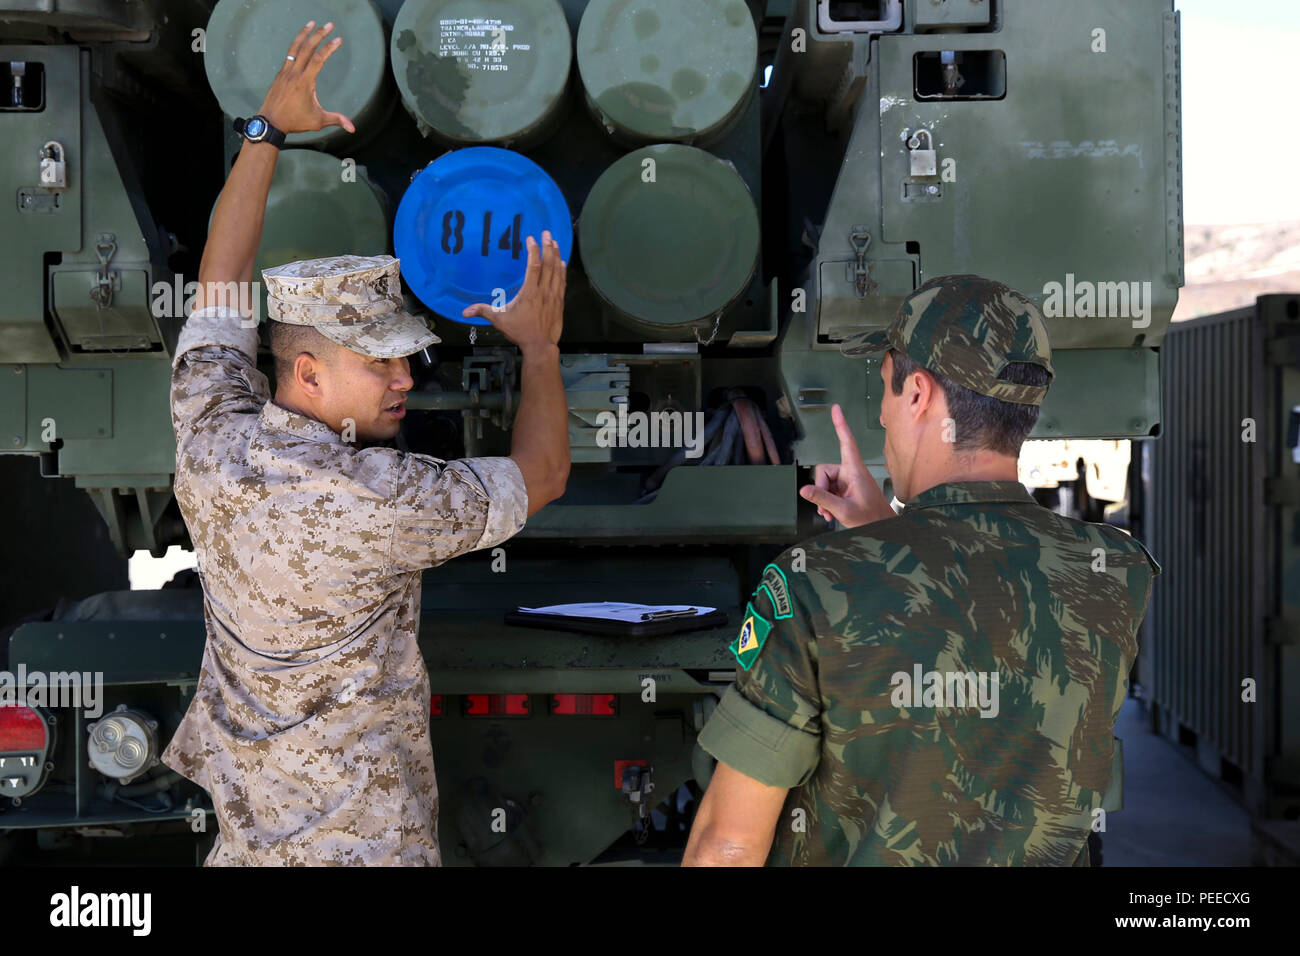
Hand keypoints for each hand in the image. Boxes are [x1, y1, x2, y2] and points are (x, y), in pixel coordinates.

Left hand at [256, 21, 355, 134]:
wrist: (271, 121)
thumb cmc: (295, 121)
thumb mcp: (318, 121)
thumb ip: (336, 120)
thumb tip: (353, 128)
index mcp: (304, 82)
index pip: (318, 60)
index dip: (329, 48)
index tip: (339, 40)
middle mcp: (294, 73)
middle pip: (307, 48)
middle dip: (319, 35)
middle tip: (330, 25)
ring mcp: (286, 72)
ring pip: (295, 47)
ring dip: (304, 33)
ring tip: (312, 23)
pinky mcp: (281, 73)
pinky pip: (290, 54)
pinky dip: (297, 44)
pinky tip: (303, 40)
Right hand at [463, 231, 565, 351]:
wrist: (540, 346)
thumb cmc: (520, 332)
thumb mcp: (500, 320)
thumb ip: (483, 311)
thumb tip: (464, 312)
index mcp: (529, 292)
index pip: (533, 266)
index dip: (533, 251)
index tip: (531, 239)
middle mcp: (543, 291)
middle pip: (548, 264)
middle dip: (548, 247)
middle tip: (547, 233)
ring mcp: (553, 296)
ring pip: (557, 271)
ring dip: (556, 255)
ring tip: (554, 242)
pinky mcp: (559, 302)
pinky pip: (562, 282)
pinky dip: (562, 271)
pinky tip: (562, 262)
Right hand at [799, 404, 894, 528]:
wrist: (882, 528)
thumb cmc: (871, 518)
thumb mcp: (843, 510)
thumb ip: (822, 499)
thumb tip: (804, 489)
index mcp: (855, 471)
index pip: (846, 442)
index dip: (840, 425)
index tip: (836, 409)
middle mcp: (851, 473)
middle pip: (824, 471)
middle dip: (821, 489)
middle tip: (826, 507)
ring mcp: (848, 482)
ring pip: (824, 483)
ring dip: (823, 499)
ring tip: (830, 513)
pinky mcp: (846, 490)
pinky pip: (828, 490)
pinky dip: (827, 502)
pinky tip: (830, 514)